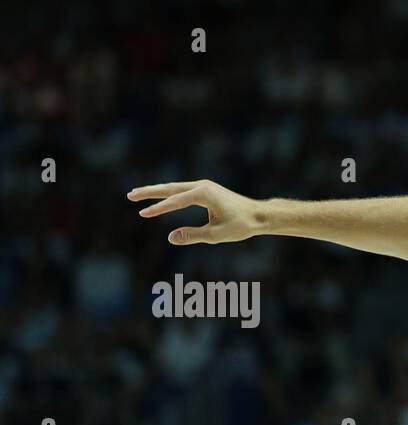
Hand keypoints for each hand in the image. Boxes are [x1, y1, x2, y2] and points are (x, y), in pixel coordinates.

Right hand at [128, 179, 258, 244]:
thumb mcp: (217, 235)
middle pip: (170, 188)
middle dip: (149, 192)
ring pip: (174, 188)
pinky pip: (182, 191)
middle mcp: (202, 186)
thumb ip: (193, 236)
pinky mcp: (205, 190)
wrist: (259, 216)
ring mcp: (204, 186)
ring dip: (156, 191)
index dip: (158, 208)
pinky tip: (159, 197)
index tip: (142, 213)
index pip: (175, 201)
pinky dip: (168, 193)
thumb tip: (170, 237)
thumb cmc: (241, 225)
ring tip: (137, 195)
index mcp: (204, 194)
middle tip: (130, 196)